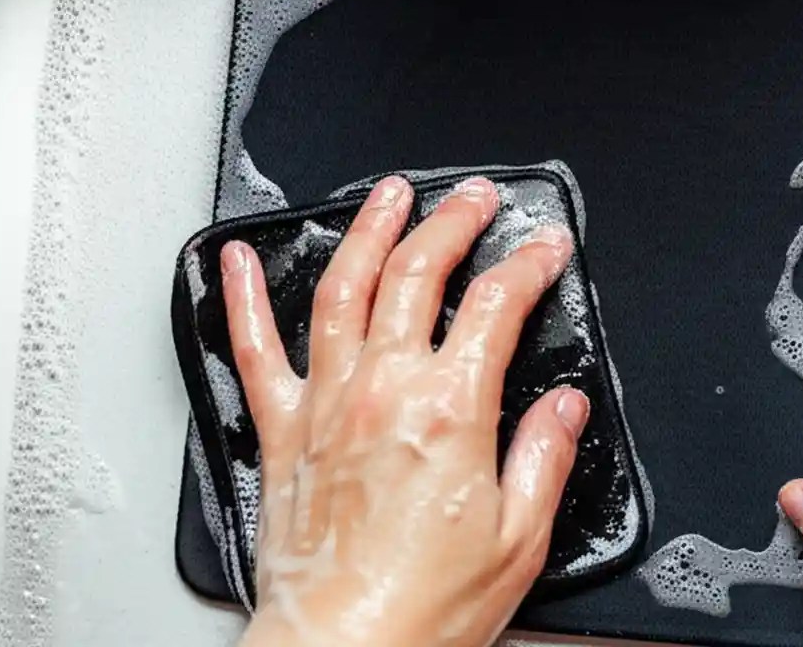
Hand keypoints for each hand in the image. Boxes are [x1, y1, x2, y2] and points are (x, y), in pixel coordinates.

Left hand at [225, 176, 588, 646]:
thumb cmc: (422, 608)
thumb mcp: (519, 536)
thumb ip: (544, 455)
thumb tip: (562, 406)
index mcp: (448, 410)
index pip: (496, 304)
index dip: (529, 263)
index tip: (545, 247)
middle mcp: (382, 391)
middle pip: (418, 273)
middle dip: (452, 222)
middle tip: (473, 199)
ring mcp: (326, 402)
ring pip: (344, 286)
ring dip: (368, 229)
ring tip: (388, 196)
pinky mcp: (282, 429)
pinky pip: (254, 348)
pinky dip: (243, 297)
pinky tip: (240, 261)